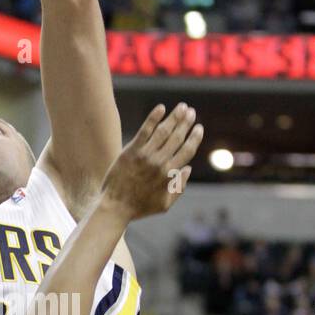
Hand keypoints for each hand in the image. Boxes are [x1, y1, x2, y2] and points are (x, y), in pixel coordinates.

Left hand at [101, 103, 202, 222]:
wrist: (115, 207)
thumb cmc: (140, 207)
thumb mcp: (164, 204)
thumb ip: (179, 187)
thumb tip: (188, 168)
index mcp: (169, 175)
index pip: (187, 151)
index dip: (194, 138)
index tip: (199, 128)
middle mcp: (159, 163)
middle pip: (177, 138)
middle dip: (186, 123)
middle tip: (191, 111)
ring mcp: (145, 156)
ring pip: (163, 132)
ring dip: (174, 117)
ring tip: (182, 107)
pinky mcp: (131, 151)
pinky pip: (145, 131)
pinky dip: (153, 118)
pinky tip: (161, 108)